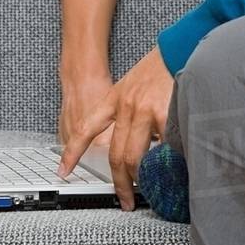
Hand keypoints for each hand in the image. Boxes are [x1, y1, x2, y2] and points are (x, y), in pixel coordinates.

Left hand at [57, 46, 173, 210]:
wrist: (181, 45)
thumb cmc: (163, 64)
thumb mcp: (136, 83)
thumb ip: (132, 109)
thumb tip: (139, 141)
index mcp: (115, 98)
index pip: (86, 128)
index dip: (72, 152)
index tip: (63, 171)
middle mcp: (126, 106)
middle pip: (116, 154)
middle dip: (119, 182)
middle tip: (125, 199)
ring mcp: (143, 111)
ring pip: (135, 157)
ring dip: (140, 179)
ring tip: (149, 190)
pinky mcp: (163, 114)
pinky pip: (161, 149)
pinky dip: (166, 162)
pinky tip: (172, 168)